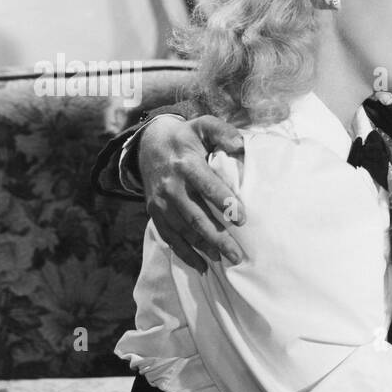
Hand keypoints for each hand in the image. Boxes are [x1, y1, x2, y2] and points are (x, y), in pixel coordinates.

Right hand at [139, 114, 245, 270]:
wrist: (148, 145)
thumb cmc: (186, 138)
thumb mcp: (202, 125)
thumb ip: (222, 131)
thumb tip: (240, 144)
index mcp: (186, 164)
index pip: (207, 187)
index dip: (224, 203)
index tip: (242, 219)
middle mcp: (171, 186)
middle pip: (196, 217)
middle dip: (217, 238)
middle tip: (237, 254)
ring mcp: (161, 202)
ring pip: (183, 231)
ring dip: (204, 248)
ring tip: (224, 260)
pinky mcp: (156, 213)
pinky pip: (170, 237)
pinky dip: (185, 253)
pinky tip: (202, 266)